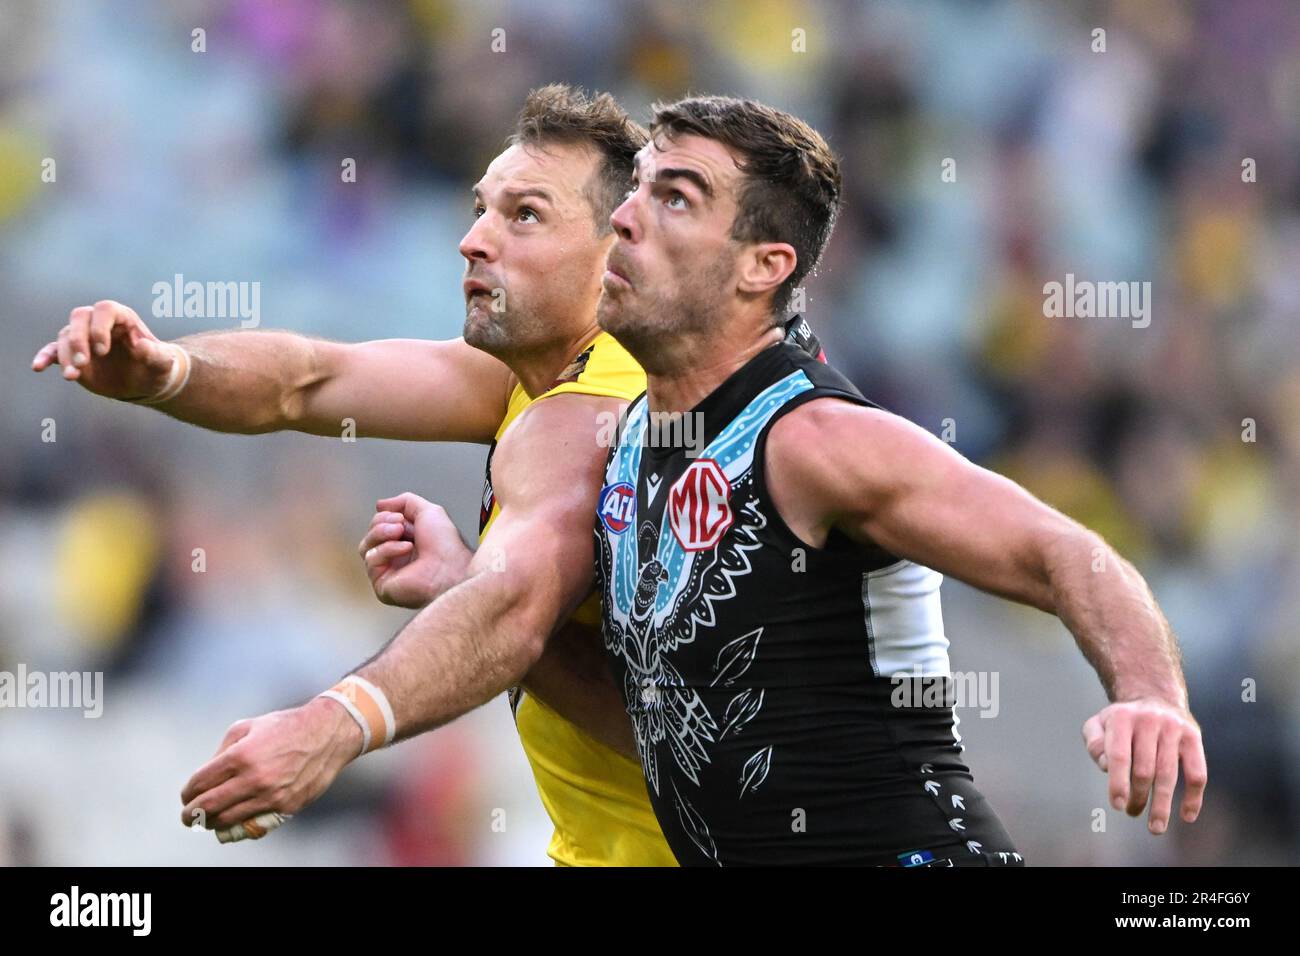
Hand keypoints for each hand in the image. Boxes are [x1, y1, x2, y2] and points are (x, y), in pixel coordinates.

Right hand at [31, 300, 177, 398]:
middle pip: (79, 317)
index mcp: (122, 317)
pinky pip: (53, 350)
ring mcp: (83, 337)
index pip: (105, 310)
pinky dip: (46, 357)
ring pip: (65, 336)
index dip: (100, 326)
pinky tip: (38, 367)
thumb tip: (141, 346)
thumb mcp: (163, 363)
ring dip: (65, 355)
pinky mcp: (72, 354)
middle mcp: (99, 323)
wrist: (145, 381)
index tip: (103, 350)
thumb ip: (157, 354)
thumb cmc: (156, 367)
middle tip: (84, 363)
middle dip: (78, 339)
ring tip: (72, 377)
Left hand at [180, 697, 361, 834]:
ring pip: (227, 820)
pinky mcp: (286, 807)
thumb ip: (222, 751)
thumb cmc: (285, 727)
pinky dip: (238, 825)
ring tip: (207, 820)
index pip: (199, 784)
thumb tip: (206, 777)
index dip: (187, 793)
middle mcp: (254, 778)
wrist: (327, 735)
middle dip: (191, 814)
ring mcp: (271, 796)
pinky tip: (232, 820)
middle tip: (187, 816)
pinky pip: (252, 824)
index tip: (187, 795)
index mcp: (241, 756)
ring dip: (211, 823)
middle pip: (208, 807)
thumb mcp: (247, 727)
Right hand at [359, 493, 472, 608]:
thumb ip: (405, 502)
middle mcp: (395, 558)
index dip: (386, 516)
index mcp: (405, 542)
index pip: (379, 525)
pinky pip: (372, 560)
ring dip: (381, 533)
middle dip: (381, 523)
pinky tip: (406, 549)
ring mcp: (387, 573)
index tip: (401, 516)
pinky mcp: (382, 585)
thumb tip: (380, 504)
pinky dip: (388, 550)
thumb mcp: (428, 511)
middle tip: (399, 524)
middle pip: (370, 534)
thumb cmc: (445, 544)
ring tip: (400, 532)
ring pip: (365, 546)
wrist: (450, 566)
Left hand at [1082, 698, 1206, 833]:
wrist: (1154, 695)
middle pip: (1144, 770)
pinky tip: (1187, 816)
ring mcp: (1173, 728)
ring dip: (1162, 805)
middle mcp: (1149, 720)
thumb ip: (1095, 744)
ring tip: (1155, 827)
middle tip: (1132, 813)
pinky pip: (1197, 773)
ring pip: (1169, 774)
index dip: (1118, 783)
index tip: (1118, 805)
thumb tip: (1107, 768)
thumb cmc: (1122, 720)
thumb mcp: (1099, 724)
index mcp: (1121, 718)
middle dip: (1139, 797)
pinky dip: (1193, 797)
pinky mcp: (1193, 736)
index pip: (1119, 756)